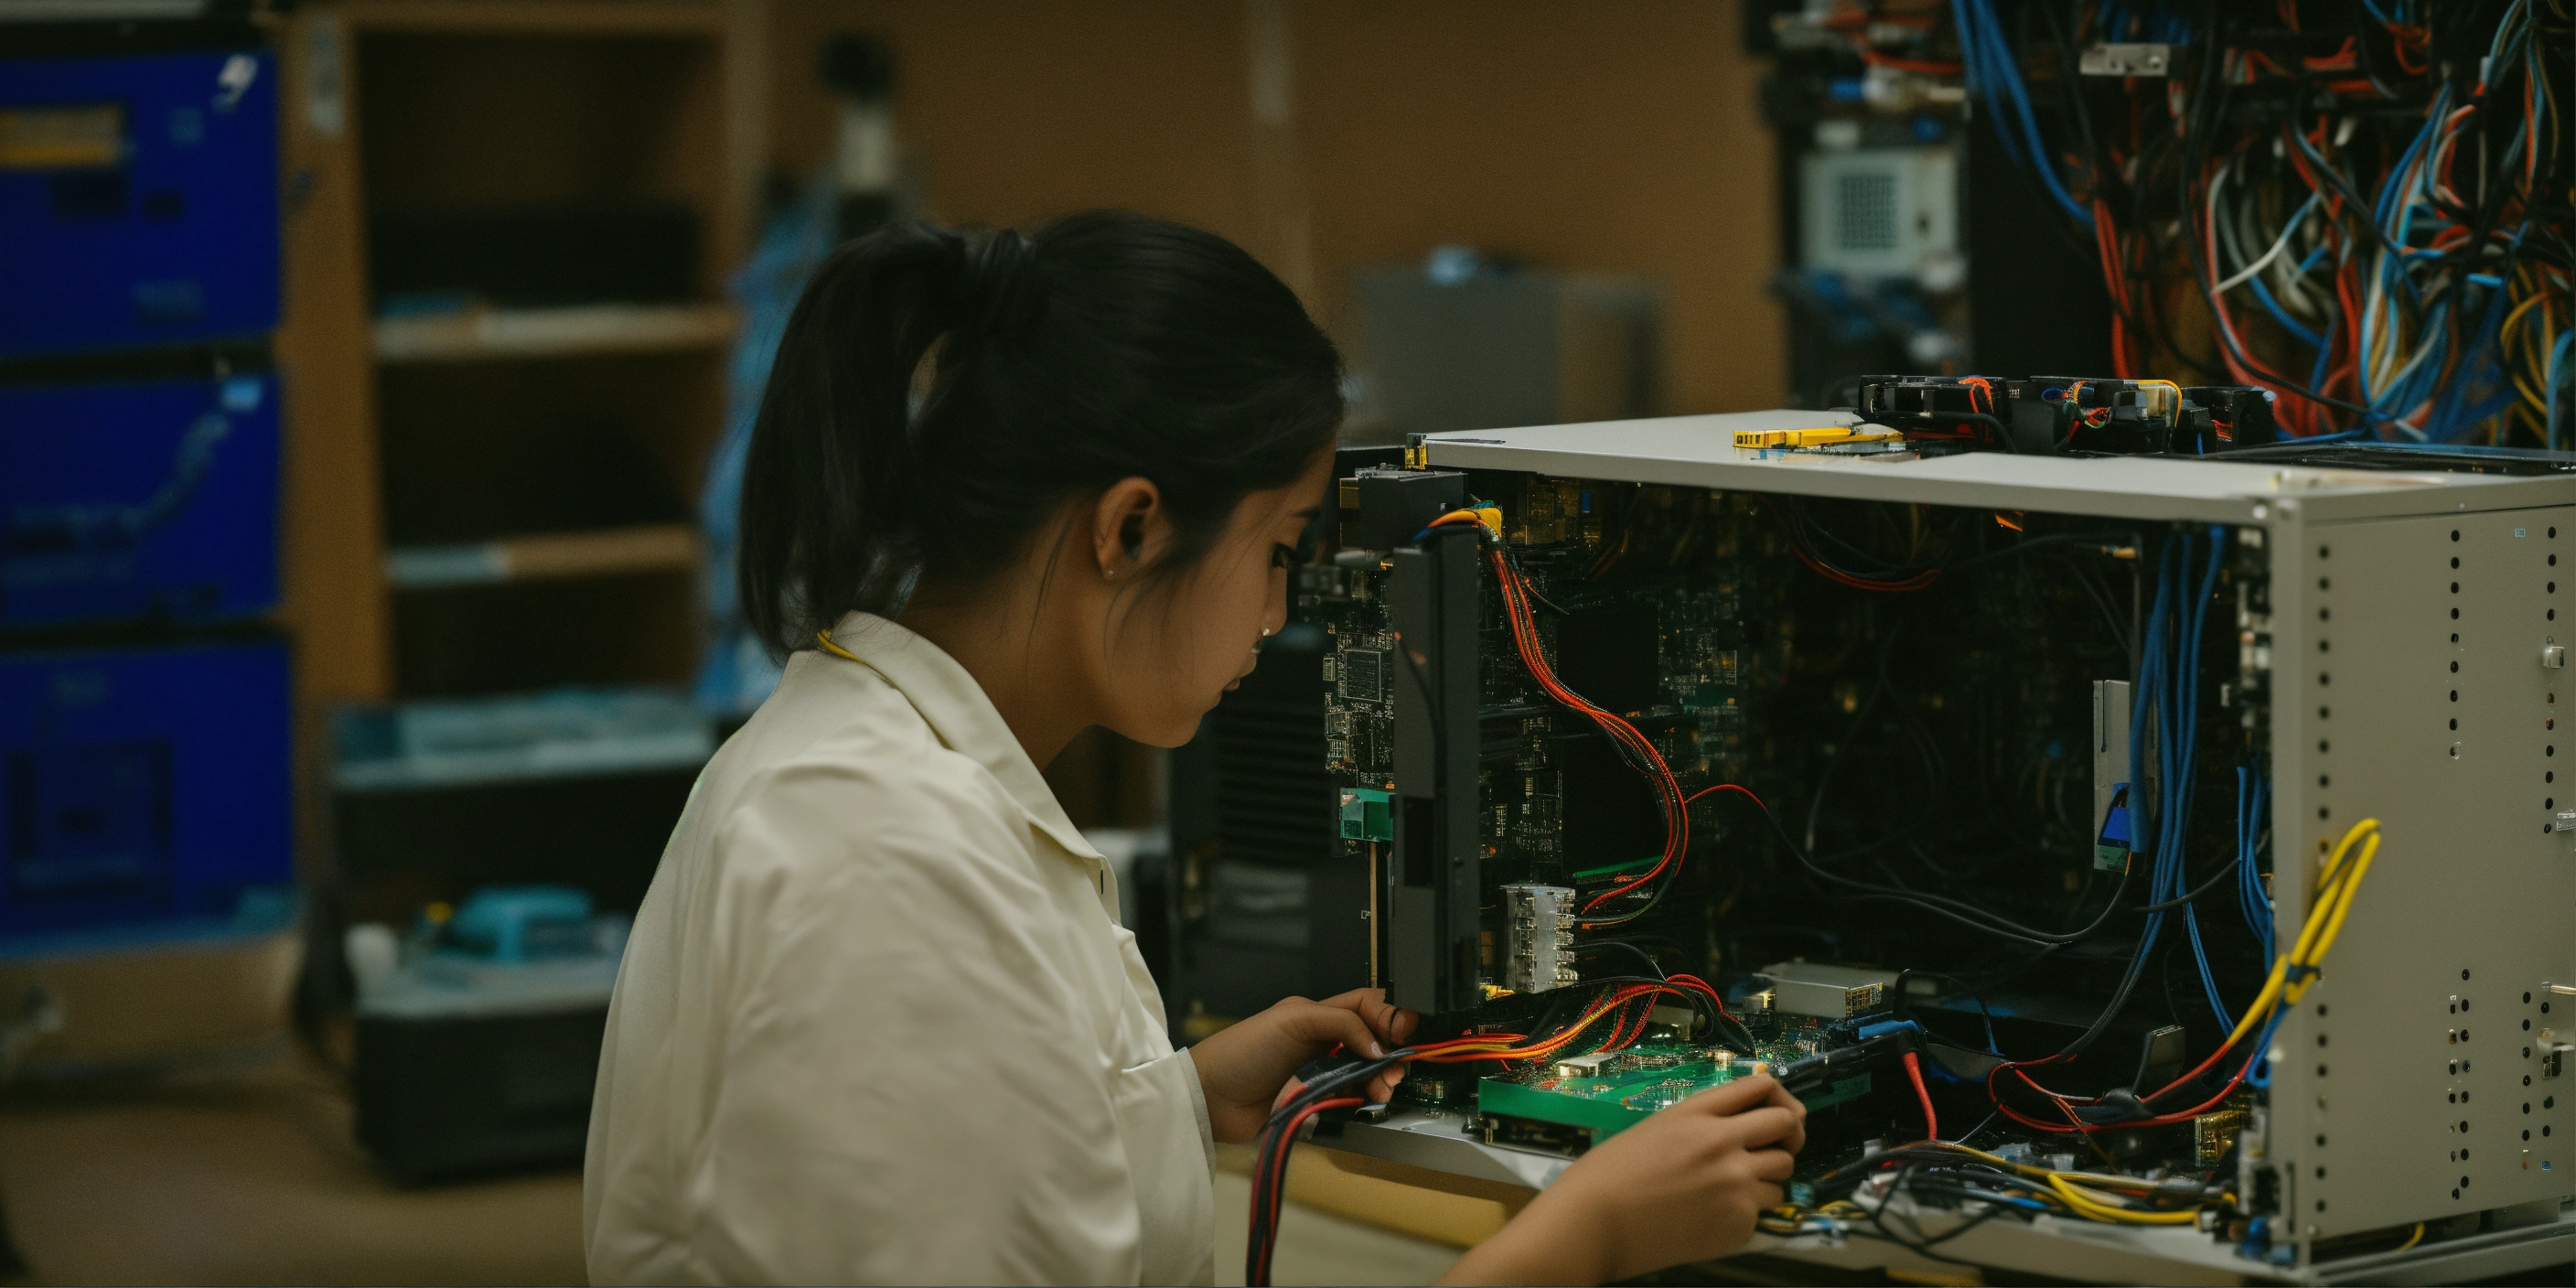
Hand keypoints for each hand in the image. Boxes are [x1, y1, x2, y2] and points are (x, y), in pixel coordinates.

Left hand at [1187, 989, 1417, 1142]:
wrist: (1211, 1099)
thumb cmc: (1242, 1052)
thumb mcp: (1294, 1021)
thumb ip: (1340, 1023)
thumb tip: (1378, 1045)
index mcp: (1315, 1013)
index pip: (1365, 1005)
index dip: (1389, 1015)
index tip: (1404, 1033)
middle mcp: (1319, 1040)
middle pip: (1371, 1040)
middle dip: (1388, 1052)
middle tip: (1393, 1070)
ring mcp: (1316, 1072)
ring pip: (1363, 1071)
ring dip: (1378, 1079)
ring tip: (1380, 1090)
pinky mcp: (1312, 1102)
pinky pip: (1348, 1097)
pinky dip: (1361, 1098)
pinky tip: (1364, 1101)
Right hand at [1439, 1074, 1806, 1285]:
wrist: (1593, 1223)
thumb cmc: (1609, 1176)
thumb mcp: (1656, 1128)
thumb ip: (1701, 1123)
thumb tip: (1739, 1127)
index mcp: (1698, 1113)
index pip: (1762, 1087)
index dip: (1778, 1096)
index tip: (1778, 1108)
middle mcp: (1724, 1143)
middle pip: (1787, 1125)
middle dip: (1786, 1134)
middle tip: (1775, 1145)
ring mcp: (1736, 1185)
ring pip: (1782, 1173)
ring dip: (1766, 1177)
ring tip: (1731, 1188)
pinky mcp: (1739, 1223)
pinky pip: (1762, 1212)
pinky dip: (1745, 1213)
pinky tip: (1712, 1215)